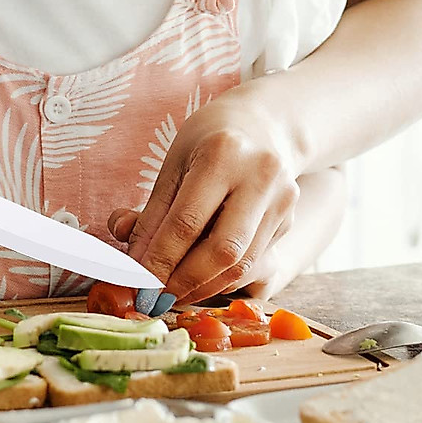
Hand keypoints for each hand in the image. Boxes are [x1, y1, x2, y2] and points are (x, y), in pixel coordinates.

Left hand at [107, 84, 300, 302]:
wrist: (265, 124)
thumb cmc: (210, 140)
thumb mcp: (175, 162)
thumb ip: (153, 212)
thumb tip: (133, 260)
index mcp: (223, 153)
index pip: (187, 221)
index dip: (160, 260)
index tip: (137, 285)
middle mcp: (260, 176)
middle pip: (223, 250)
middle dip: (185, 282)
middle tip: (155, 298)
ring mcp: (282, 199)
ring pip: (242, 264)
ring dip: (204, 287)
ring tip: (173, 293)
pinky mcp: (289, 219)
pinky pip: (254, 262)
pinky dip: (222, 278)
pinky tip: (200, 280)